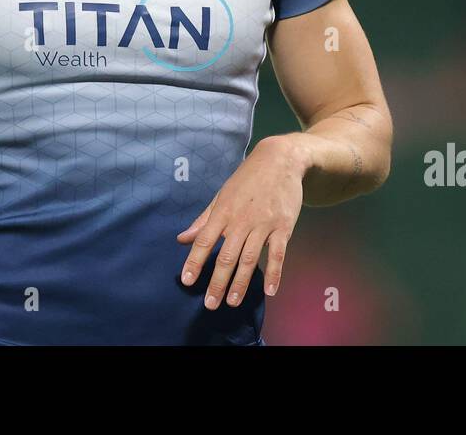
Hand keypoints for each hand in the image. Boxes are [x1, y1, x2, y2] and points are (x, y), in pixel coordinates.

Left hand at [176, 135, 307, 308]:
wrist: (280, 160)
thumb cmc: (247, 180)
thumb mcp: (221, 196)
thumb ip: (203, 220)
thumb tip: (182, 239)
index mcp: (223, 211)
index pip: (204, 240)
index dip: (195, 261)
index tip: (187, 281)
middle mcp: (241, 220)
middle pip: (226, 256)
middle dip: (218, 282)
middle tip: (210, 304)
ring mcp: (263, 224)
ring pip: (249, 258)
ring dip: (241, 283)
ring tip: (233, 302)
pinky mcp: (283, 226)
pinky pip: (278, 253)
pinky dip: (274, 273)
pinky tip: (269, 290)